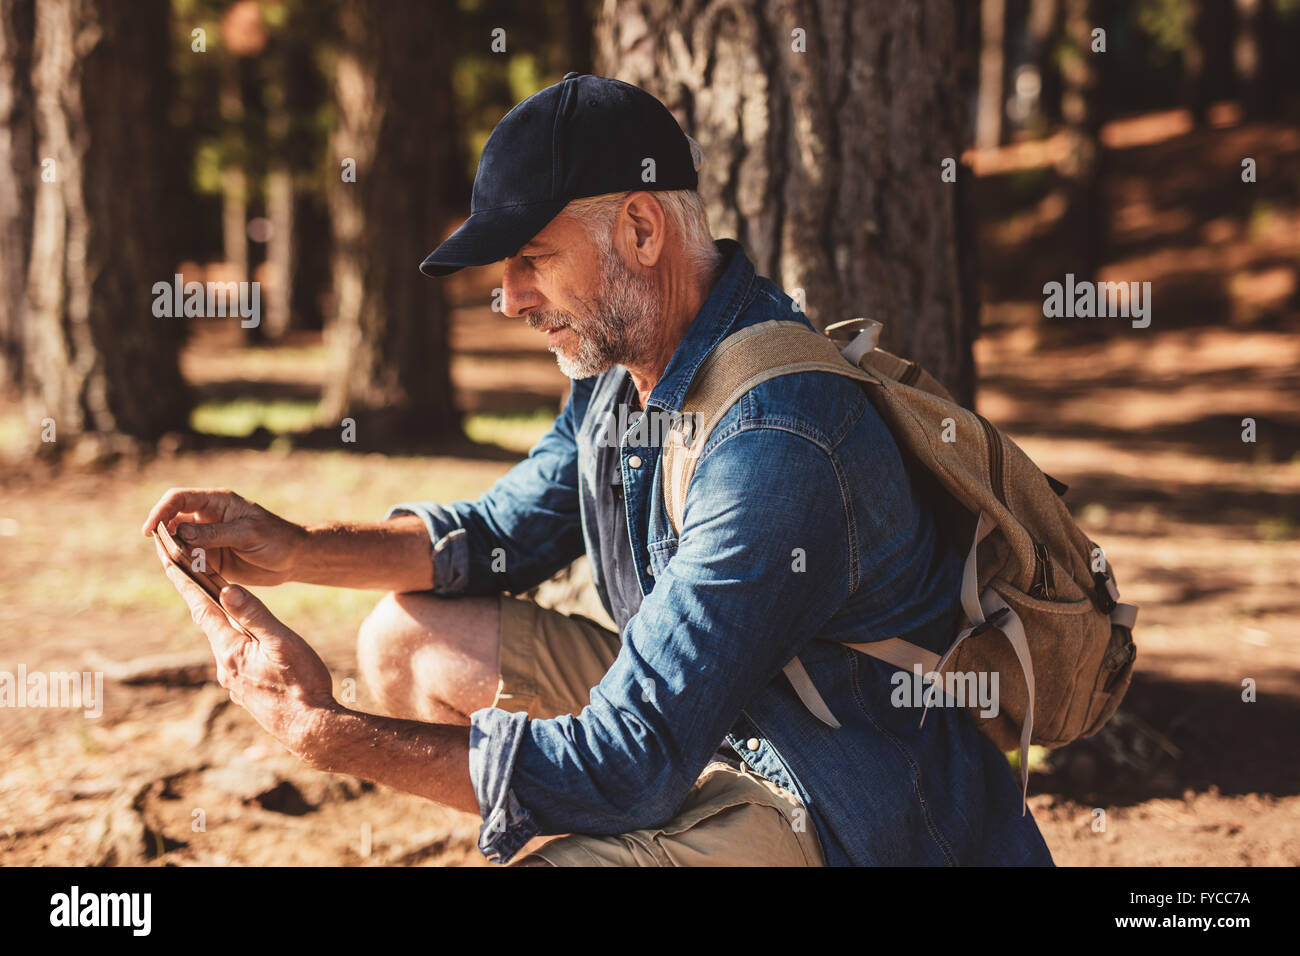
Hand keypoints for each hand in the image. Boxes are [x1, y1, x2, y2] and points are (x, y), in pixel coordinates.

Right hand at [142, 488, 305, 585]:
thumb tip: (181, 531)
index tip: (151, 530)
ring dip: (171, 554)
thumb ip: (215, 533)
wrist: (294, 558)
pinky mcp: (209, 559)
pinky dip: (181, 568)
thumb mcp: (247, 533)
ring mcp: (206, 539)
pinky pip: (187, 562)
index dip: (161, 512)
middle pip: (171, 521)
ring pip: (175, 543)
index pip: (178, 499)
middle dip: (163, 536)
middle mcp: (206, 518)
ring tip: (178, 566)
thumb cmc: (277, 538)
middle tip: (167, 554)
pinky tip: (184, 576)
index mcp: (216, 503)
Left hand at [155, 535, 338, 761]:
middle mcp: (225, 667)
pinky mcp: (247, 694)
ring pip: (225, 645)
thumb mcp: (281, 643)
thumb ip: (254, 615)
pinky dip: (236, 644)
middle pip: (210, 625)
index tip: (168, 563)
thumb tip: (227, 589)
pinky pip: (236, 661)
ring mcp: (234, 683)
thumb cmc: (301, 683)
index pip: (203, 609)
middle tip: (189, 573)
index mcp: (230, 650)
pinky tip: (246, 644)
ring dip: (220, 623)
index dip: (186, 584)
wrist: (310, 729)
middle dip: (201, 599)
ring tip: (219, 604)